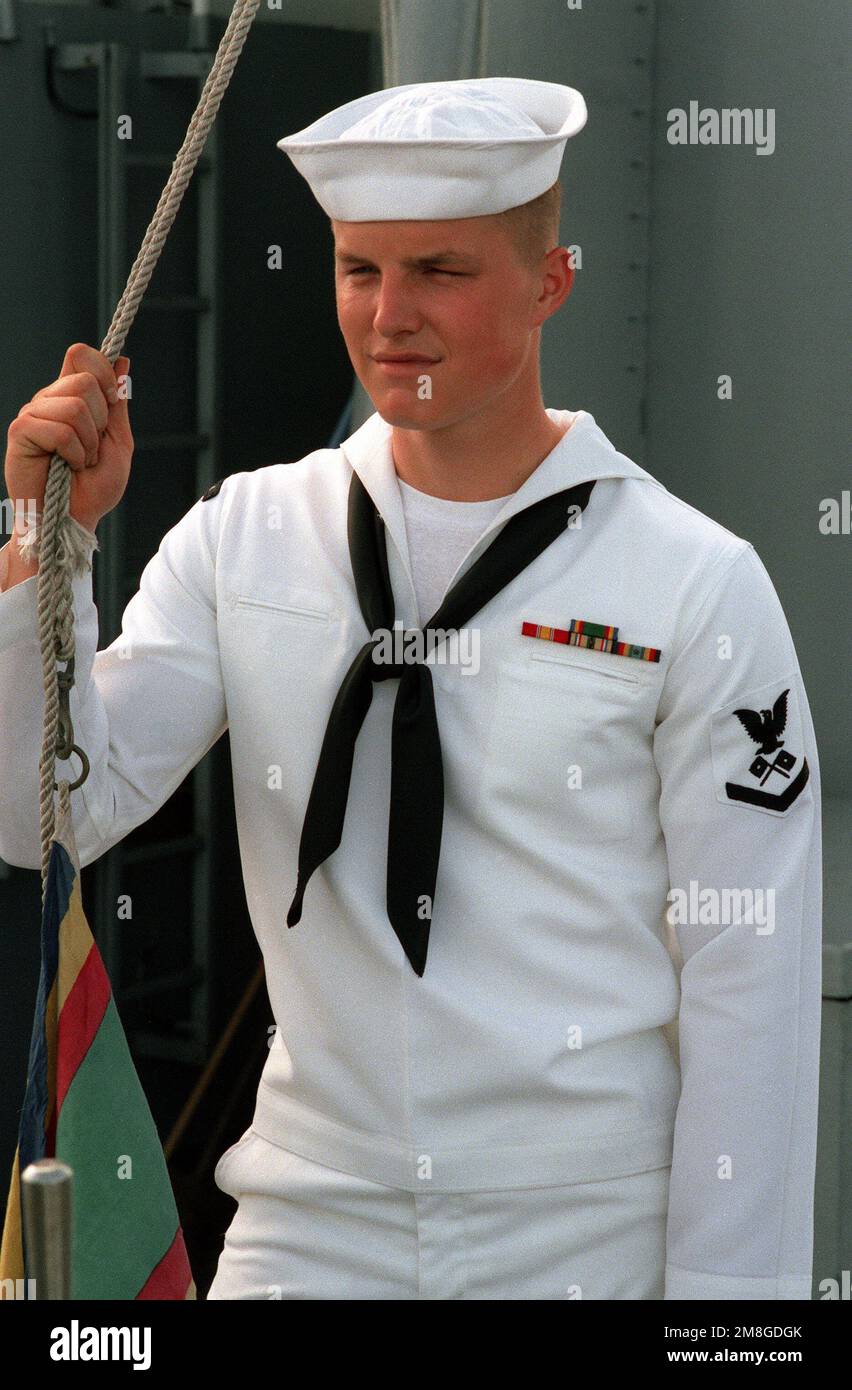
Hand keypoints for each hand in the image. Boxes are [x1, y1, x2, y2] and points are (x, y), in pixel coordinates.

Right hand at [5, 342, 132, 531]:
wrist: (74, 520)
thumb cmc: (93, 488)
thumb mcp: (117, 442)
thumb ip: (117, 404)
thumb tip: (122, 361)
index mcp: (71, 397)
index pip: (81, 355)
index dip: (103, 371)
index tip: (112, 400)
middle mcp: (49, 400)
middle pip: (85, 380)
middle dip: (101, 421)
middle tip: (92, 448)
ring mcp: (33, 414)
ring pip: (75, 406)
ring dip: (88, 443)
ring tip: (80, 461)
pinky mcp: (21, 432)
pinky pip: (60, 430)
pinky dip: (74, 453)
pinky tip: (67, 466)